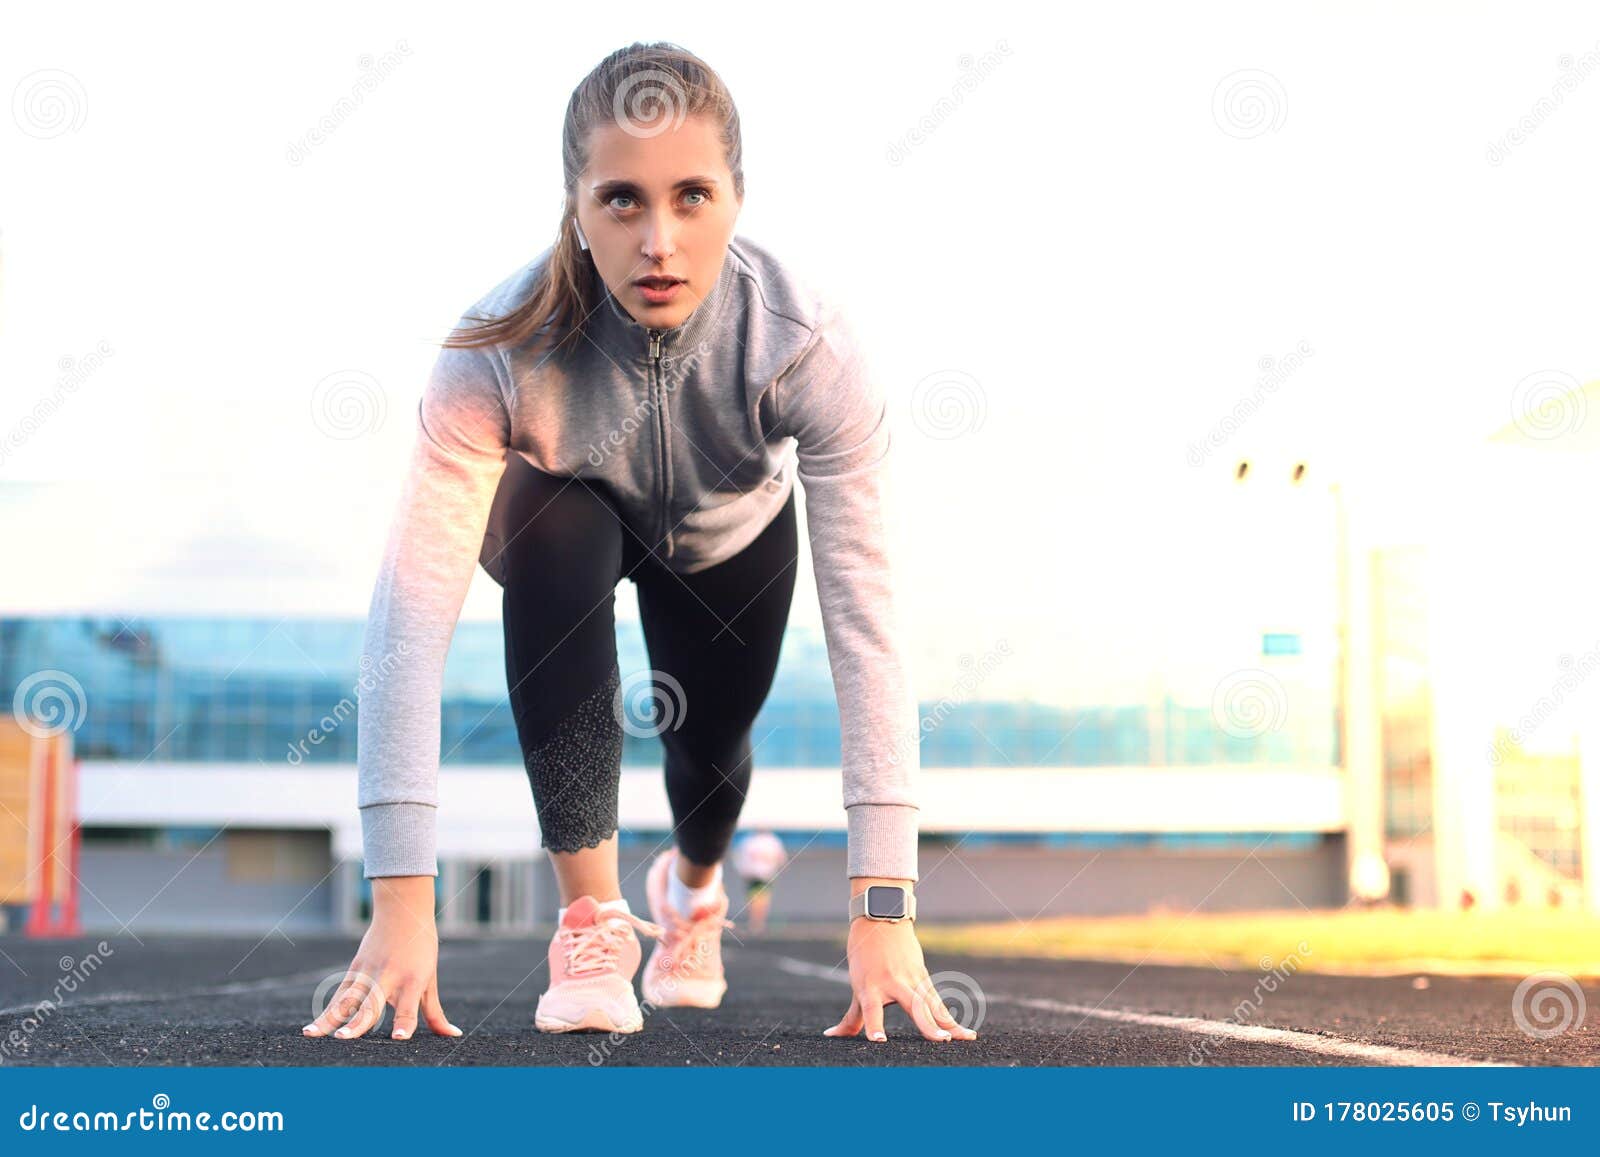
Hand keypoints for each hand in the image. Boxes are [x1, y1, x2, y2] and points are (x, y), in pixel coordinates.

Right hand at [301, 876, 463, 1041]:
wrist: (403, 911)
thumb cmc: (421, 949)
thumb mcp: (430, 980)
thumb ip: (435, 1013)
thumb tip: (454, 1035)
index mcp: (412, 980)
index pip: (408, 1006)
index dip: (404, 1022)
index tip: (399, 1038)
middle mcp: (388, 977)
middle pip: (372, 1003)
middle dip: (359, 1022)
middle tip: (345, 1038)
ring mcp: (368, 973)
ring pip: (347, 1000)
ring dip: (330, 1018)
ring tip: (314, 1034)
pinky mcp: (354, 970)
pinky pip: (338, 996)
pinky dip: (325, 1012)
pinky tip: (311, 1030)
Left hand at [823, 879, 978, 1042]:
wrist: (882, 919)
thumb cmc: (865, 957)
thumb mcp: (858, 985)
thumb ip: (851, 1018)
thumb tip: (830, 1036)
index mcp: (870, 987)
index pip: (871, 1010)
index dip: (874, 1026)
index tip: (878, 1041)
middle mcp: (893, 983)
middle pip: (913, 1005)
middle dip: (927, 1024)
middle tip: (940, 1039)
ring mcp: (912, 979)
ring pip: (932, 1004)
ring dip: (949, 1023)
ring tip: (964, 1038)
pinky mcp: (924, 977)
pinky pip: (937, 1002)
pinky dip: (950, 1018)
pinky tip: (964, 1033)